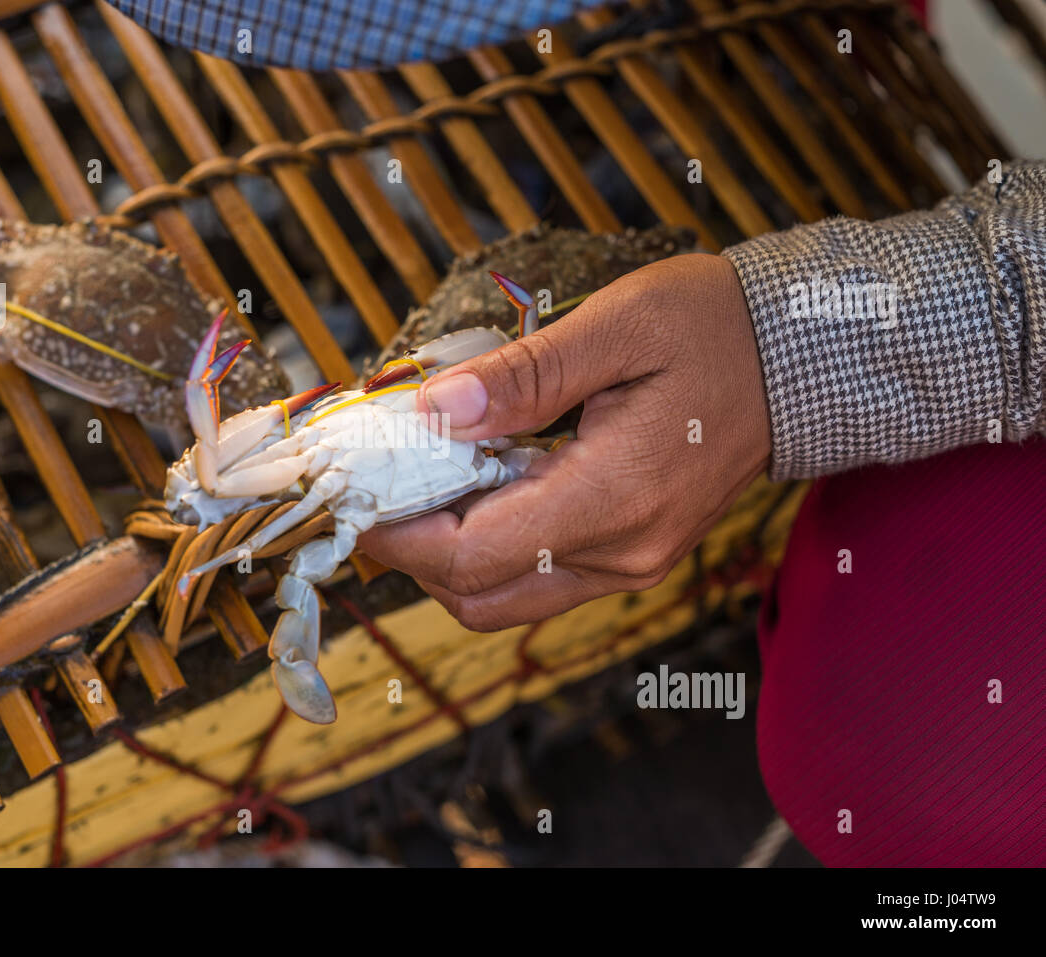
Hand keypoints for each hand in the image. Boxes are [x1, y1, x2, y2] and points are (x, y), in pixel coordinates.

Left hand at [357, 253, 772, 630]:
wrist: (801, 361)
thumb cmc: (713, 329)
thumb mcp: (615, 327)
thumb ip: (521, 376)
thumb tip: (433, 410)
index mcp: (615, 500)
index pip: (473, 557)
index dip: (399, 537)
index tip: (358, 496)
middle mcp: (623, 554)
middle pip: (479, 597)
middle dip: (413, 554)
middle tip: (378, 489)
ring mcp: (632, 563)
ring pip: (506, 598)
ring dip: (450, 556)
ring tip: (424, 482)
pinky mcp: (634, 555)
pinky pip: (541, 577)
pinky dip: (493, 546)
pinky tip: (480, 483)